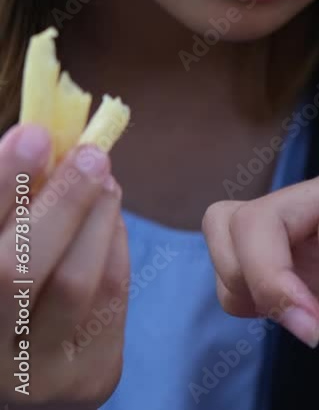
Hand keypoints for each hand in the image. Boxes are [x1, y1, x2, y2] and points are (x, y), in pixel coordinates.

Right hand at [0, 125, 128, 405]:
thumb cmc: (1, 288)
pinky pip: (112, 299)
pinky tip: (110, 217)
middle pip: (20, 270)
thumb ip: (5, 205)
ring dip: (97, 218)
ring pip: (78, 283)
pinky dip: (114, 248)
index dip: (4, 185)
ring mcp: (38, 380)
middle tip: (90, 153)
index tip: (34, 133)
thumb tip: (38, 140)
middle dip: (60, 202)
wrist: (16, 375)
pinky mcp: (92, 381)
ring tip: (103, 178)